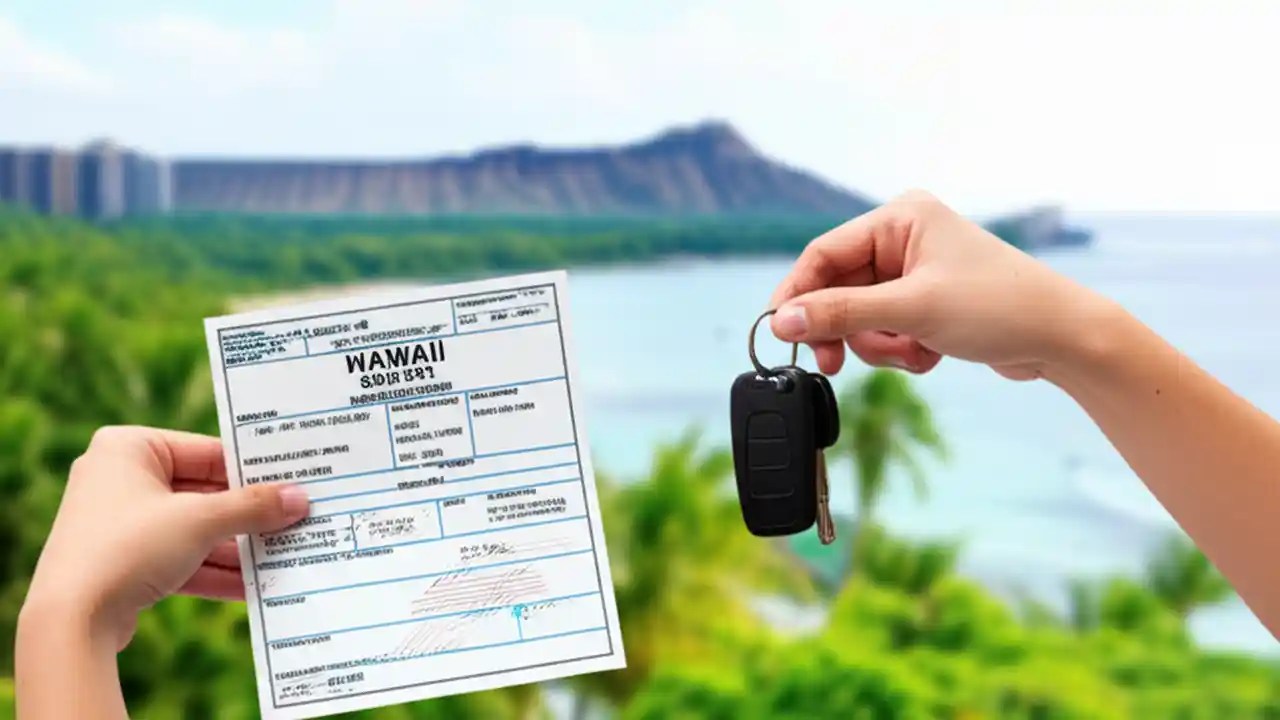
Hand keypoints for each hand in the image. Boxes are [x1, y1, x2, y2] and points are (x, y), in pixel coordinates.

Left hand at [21, 426, 309, 649]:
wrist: (70, 621)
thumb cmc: (127, 548)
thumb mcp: (200, 521)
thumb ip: (253, 508)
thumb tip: (300, 499)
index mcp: (129, 448)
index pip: (208, 453)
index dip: (254, 472)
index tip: (294, 484)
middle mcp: (121, 479)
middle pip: (204, 493)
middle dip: (249, 515)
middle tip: (297, 519)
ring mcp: (122, 523)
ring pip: (195, 529)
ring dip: (238, 547)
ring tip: (285, 555)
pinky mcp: (125, 562)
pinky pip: (181, 558)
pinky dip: (215, 570)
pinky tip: (255, 585)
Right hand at [769, 190, 1119, 380]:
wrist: (1064, 339)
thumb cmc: (999, 308)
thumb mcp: (911, 311)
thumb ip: (841, 314)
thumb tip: (782, 321)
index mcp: (900, 217)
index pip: (823, 254)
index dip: (797, 295)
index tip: (781, 334)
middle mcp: (904, 237)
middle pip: (839, 290)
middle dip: (848, 330)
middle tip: (834, 364)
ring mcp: (915, 271)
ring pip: (860, 317)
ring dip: (880, 345)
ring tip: (914, 353)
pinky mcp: (926, 302)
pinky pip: (886, 330)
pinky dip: (900, 349)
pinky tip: (931, 354)